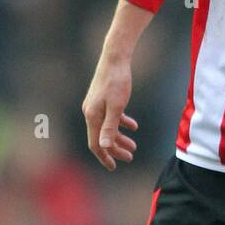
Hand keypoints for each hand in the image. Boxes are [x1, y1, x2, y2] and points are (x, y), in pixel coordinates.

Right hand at [81, 55, 138, 171]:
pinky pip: (111, 116)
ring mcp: (96, 106)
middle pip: (102, 137)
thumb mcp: (116, 106)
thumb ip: (110, 127)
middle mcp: (91, 112)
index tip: (114, 167)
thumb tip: (104, 147)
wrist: (115, 58)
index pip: (96, 143)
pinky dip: (121, 123)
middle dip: (115, 150)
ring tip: (134, 145)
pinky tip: (133, 127)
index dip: (105, 157)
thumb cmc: (117, 82)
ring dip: (120, 138)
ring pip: (108, 127)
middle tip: (130, 157)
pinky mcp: (103, 99)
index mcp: (92, 116)